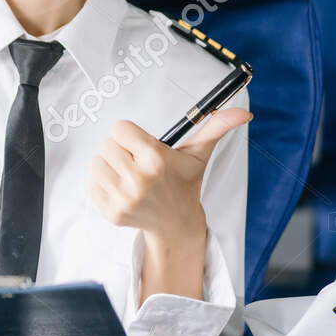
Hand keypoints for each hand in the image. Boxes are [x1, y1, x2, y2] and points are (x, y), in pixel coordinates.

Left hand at [86, 107, 251, 240]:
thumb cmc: (184, 182)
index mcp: (156, 160)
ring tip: (129, 175)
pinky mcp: (111, 213)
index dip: (130, 135)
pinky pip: (90, 183)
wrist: (175, 222)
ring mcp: (123, 199)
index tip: (141, 146)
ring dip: (109, 167)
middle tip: (137, 163)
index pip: (119, 128)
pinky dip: (102, 184)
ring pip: (96, 163)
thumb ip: (217, 127)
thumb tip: (244, 113)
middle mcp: (138, 180)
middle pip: (106, 145)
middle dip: (120, 150)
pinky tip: (122, 189)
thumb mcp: (198, 154)